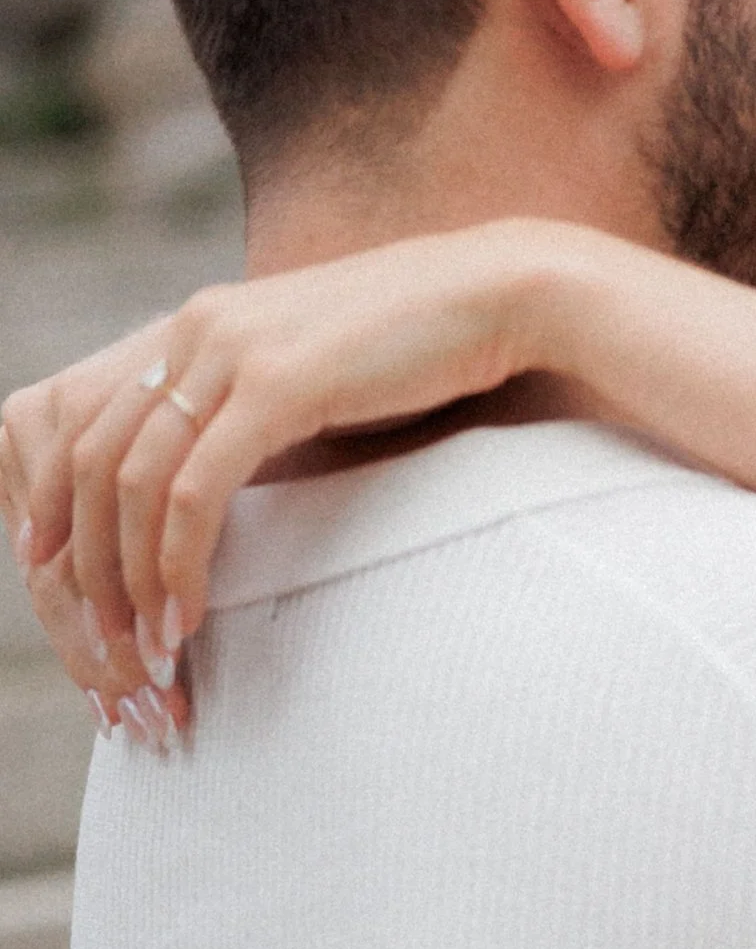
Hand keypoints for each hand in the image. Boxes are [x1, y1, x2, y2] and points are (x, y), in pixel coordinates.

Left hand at [0, 220, 576, 728]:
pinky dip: (179, 562)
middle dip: (86, 567)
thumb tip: (218, 494)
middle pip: (92, 464)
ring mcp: (231, 352)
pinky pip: (195, 492)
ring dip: (129, 581)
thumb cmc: (422, 349)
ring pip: (133, 485)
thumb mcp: (312, 378)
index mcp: (196, 328)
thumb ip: (254, 417)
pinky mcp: (277, 386)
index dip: (62, 515)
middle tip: (104, 646)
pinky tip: (189, 616)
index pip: (89, 430)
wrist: (500, 296)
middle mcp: (195, 331)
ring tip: (148, 652)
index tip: (65, 586)